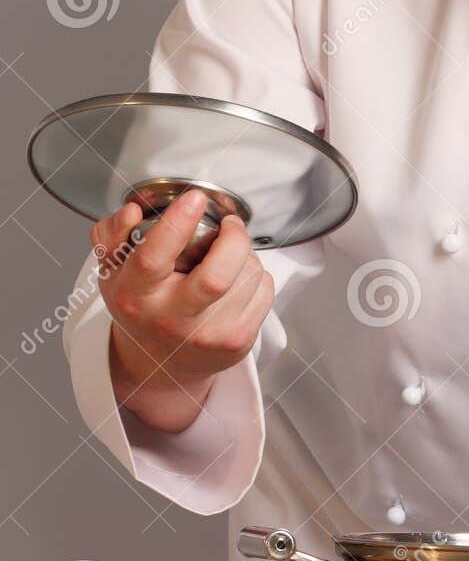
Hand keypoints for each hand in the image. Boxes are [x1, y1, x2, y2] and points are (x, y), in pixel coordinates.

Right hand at [92, 189, 274, 431]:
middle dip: (234, 239)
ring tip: (228, 258)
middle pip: (217, 277)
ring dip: (246, 255)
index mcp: (134, 296)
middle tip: (230, 224)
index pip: (153, 258)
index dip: (177, 223)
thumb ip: (111, 234)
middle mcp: (170, 320)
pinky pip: (264, 290)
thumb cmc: (141, 306)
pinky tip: (238, 280)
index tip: (195, 198)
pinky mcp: (237, 342)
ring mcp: (207, 336)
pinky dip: (258, 274)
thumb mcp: (113, 271)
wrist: (162, 363)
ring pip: (248, 275)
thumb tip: (133, 212)